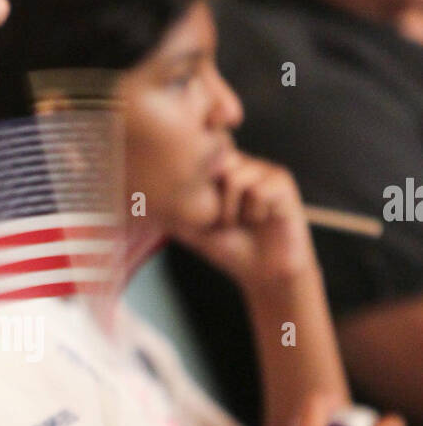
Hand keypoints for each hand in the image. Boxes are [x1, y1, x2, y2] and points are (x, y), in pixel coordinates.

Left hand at [173, 150, 315, 288]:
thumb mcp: (192, 226)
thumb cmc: (229, 249)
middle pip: (216, 161)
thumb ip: (175, 205)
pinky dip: (254, 214)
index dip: (198, 175)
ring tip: (242, 223)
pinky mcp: (283, 184)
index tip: (202, 202)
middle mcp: (243, 165)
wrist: (264, 274)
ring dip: (232, 211)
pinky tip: (261, 222)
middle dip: (212, 200)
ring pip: (236, 178)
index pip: (203, 152)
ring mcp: (264, 171)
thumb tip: (143, 194)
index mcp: (221, 171)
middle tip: (222, 222)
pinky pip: (259, 192)